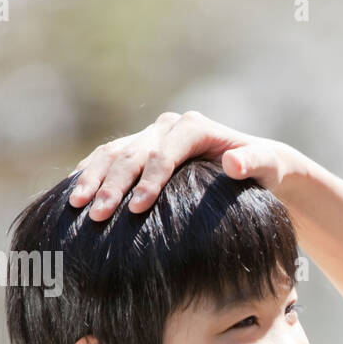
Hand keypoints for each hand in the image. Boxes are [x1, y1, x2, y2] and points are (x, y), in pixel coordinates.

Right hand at [67, 110, 305, 221]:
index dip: (149, 181)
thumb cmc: (264, 170)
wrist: (255, 164)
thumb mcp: (268, 166)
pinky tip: (74, 194)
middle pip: (133, 154)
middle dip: (113, 186)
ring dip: (93, 179)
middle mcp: (168, 127)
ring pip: (114, 153)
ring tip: (77, 207)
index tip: (138, 210)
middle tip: (98, 216)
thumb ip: (254, 162)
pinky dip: (90, 173)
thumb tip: (234, 163)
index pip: (164, 154)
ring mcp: (151, 136)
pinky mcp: (140, 148)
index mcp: (194, 128)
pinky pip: (108, 158)